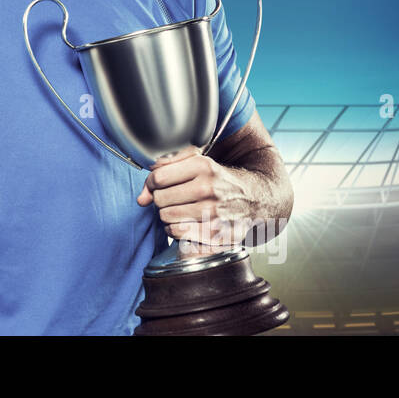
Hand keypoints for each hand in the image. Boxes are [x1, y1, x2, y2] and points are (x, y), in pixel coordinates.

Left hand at [137, 145, 251, 255]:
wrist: (256, 199)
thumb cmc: (221, 180)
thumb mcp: (199, 164)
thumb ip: (166, 171)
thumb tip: (141, 198)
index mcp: (203, 166)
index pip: (158, 177)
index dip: (153, 183)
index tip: (159, 185)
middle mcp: (208, 188)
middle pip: (160, 198)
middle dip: (161, 199)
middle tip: (173, 198)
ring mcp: (212, 213)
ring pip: (165, 216)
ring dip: (167, 215)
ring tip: (179, 209)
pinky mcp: (214, 233)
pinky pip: (176, 233)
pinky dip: (174, 229)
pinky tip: (185, 222)